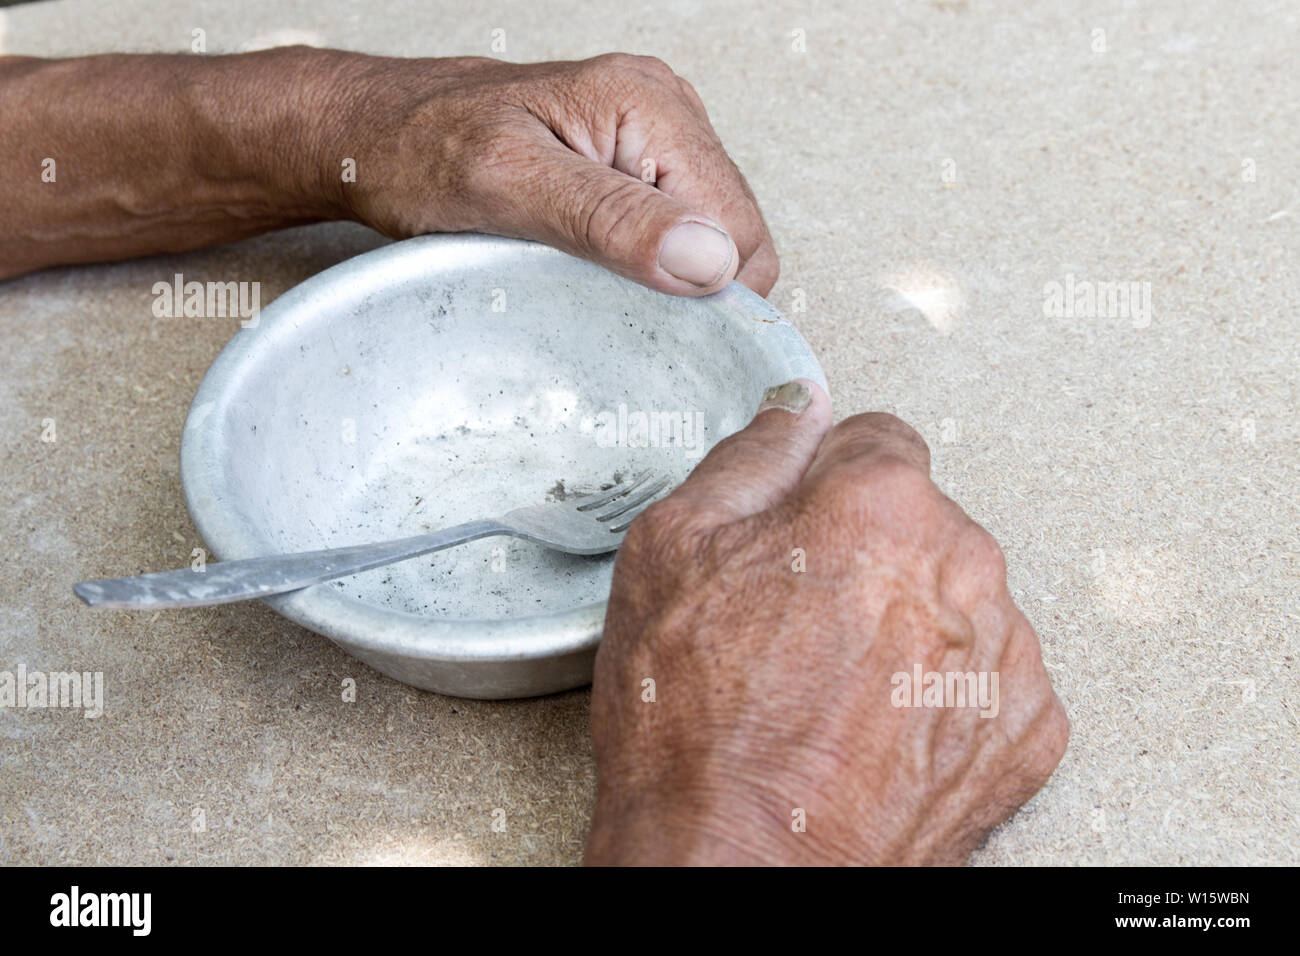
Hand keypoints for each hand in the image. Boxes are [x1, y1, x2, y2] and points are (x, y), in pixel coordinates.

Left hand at [319, 53, 776, 294]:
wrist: (372, 134)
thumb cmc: (418, 152)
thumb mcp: (509, 189)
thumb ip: (611, 220)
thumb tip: (709, 261)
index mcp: (651, 107)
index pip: (741, 235)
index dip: (705, 298)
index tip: (638, 324)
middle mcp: (667, 111)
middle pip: (733, 239)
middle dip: (682, 288)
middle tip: (602, 306)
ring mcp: (653, 136)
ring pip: (706, 242)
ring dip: (660, 281)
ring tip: (589, 283)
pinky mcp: (633, 162)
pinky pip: (671, 232)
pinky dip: (641, 266)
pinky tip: (592, 271)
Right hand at [585, 381, 1068, 864]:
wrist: (741, 866)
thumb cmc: (695, 725)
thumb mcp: (672, 549)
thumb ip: (751, 456)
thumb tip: (798, 410)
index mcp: (881, 505)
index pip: (877, 440)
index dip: (823, 483)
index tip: (800, 527)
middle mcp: (965, 567)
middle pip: (921, 523)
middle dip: (868, 554)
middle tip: (796, 619)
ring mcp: (1006, 656)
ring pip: (958, 598)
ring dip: (910, 623)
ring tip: (832, 685)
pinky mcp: (1025, 734)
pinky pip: (989, 677)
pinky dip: (944, 693)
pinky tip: (878, 725)